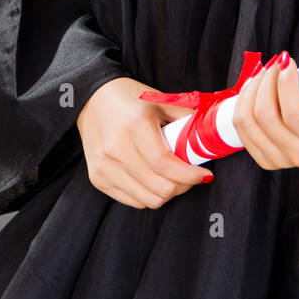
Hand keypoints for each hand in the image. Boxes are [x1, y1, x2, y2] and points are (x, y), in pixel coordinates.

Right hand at [76, 76, 213, 207]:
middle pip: (159, 188)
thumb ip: (186, 121)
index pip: (166, 165)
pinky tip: (154, 180)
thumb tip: (208, 141)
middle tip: (192, 177)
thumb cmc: (129, 97)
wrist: (90, 97)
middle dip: (183, 186)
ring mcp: (105, 166)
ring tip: (173, 178)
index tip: (205, 175)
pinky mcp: (97, 178)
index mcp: (135, 126)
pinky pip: (132, 201)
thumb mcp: (160, 101)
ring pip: (148, 200)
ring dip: (167, 193)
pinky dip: (149, 195)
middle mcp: (117, 149)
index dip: (190, 176)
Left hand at [232, 28, 298, 168]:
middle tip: (276, 63)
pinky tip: (253, 87)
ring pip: (248, 122)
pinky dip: (242, 103)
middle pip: (266, 116)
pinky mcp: (267, 159)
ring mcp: (282, 160)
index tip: (287, 60)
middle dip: (265, 81)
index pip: (295, 115)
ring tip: (265, 72)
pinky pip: (242, 130)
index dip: (285, 84)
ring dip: (252, 89)